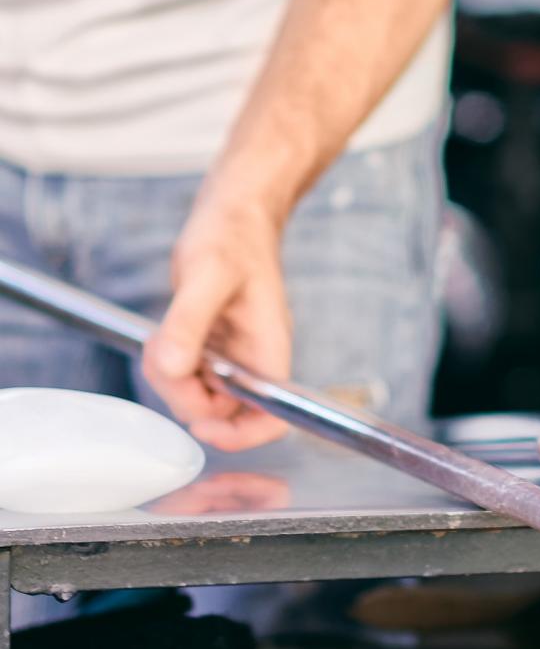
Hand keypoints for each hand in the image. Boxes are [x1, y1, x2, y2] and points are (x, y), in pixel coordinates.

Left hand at [143, 189, 292, 450]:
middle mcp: (253, 361)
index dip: (240, 435)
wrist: (232, 213)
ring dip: (169, 378)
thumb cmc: (233, 236)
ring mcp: (230, 357)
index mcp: (270, 351)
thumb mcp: (208, 274)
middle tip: (164, 357)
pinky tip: (160, 336)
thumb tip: (172, 368)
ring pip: (196, 396)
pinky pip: (184, 375)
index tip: (201, 423)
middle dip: (184, 395)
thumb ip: (189, 323)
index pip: (271, 418)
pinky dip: (165, 364)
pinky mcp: (209, 348)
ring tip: (160, 338)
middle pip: (222, 413)